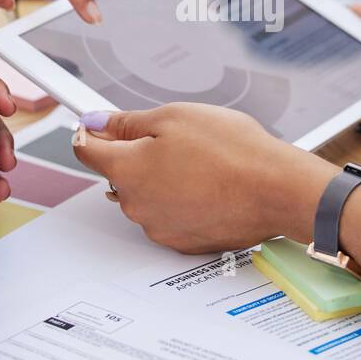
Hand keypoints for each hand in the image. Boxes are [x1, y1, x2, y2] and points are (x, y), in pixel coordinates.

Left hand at [69, 105, 332, 253]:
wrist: (274, 189)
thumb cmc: (231, 151)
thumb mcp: (175, 117)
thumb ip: (128, 122)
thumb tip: (97, 122)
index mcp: (127, 169)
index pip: (86, 150)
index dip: (91, 131)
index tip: (98, 123)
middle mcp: (135, 204)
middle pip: (119, 174)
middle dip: (137, 154)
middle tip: (175, 138)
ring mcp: (157, 227)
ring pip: (145, 195)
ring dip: (161, 179)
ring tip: (200, 163)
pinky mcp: (181, 242)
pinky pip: (168, 215)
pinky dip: (181, 200)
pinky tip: (208, 186)